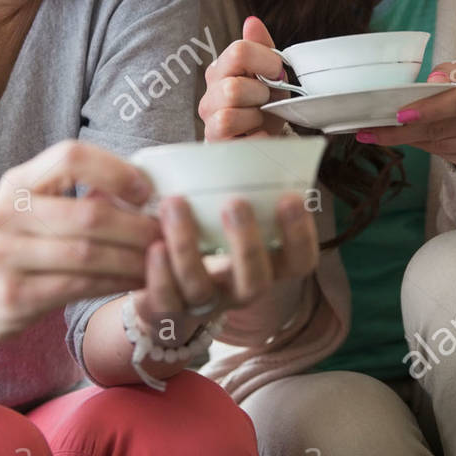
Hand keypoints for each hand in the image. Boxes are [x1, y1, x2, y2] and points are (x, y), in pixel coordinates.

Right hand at [0, 139, 159, 344]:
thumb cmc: (10, 249)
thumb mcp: (27, 210)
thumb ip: (71, 194)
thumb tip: (144, 184)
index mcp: (16, 183)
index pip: (70, 155)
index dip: (115, 169)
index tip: (147, 190)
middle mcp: (7, 213)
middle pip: (89, 213)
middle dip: (139, 225)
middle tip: (170, 233)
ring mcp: (6, 255)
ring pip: (89, 253)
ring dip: (135, 258)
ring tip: (162, 259)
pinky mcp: (13, 295)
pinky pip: (79, 286)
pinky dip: (116, 282)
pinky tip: (137, 281)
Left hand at [132, 192, 319, 338]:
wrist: (164, 282)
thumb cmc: (207, 233)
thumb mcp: (228, 215)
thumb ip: (242, 192)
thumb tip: (252, 145)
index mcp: (266, 266)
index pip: (299, 261)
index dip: (300, 234)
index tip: (291, 197)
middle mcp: (240, 289)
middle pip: (255, 282)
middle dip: (247, 243)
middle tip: (235, 202)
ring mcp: (204, 304)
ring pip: (201, 287)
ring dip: (187, 246)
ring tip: (175, 203)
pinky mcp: (168, 311)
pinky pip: (165, 299)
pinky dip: (159, 273)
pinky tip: (154, 244)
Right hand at [199, 15, 287, 139]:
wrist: (262, 135)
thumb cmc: (263, 102)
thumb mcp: (268, 73)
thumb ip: (261, 47)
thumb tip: (252, 22)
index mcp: (221, 69)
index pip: (238, 52)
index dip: (266, 62)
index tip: (277, 73)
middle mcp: (210, 93)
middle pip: (233, 88)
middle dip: (260, 95)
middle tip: (267, 100)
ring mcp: (210, 120)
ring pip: (228, 115)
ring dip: (255, 117)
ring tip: (260, 117)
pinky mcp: (217, 144)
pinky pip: (235, 142)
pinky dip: (255, 138)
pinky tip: (260, 134)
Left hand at [354, 62, 455, 173]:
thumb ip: (446, 71)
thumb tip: (432, 81)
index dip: (429, 109)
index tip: (400, 115)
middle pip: (443, 129)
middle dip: (403, 131)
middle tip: (371, 132)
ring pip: (439, 145)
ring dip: (409, 139)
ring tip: (384, 133)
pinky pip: (444, 156)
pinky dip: (424, 147)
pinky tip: (411, 138)